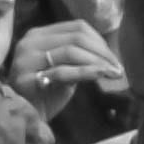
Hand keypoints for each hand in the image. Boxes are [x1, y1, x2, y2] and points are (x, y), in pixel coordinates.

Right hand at [10, 17, 128, 102]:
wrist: (25, 116)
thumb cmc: (46, 93)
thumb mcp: (64, 67)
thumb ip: (79, 55)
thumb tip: (109, 53)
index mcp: (38, 34)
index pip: (76, 27)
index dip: (99, 40)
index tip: (114, 57)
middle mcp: (29, 42)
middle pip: (75, 37)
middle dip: (101, 52)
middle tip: (118, 67)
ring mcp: (26, 60)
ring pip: (70, 51)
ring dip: (97, 61)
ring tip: (113, 73)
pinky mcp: (26, 79)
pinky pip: (62, 72)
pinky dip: (85, 72)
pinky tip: (100, 76)